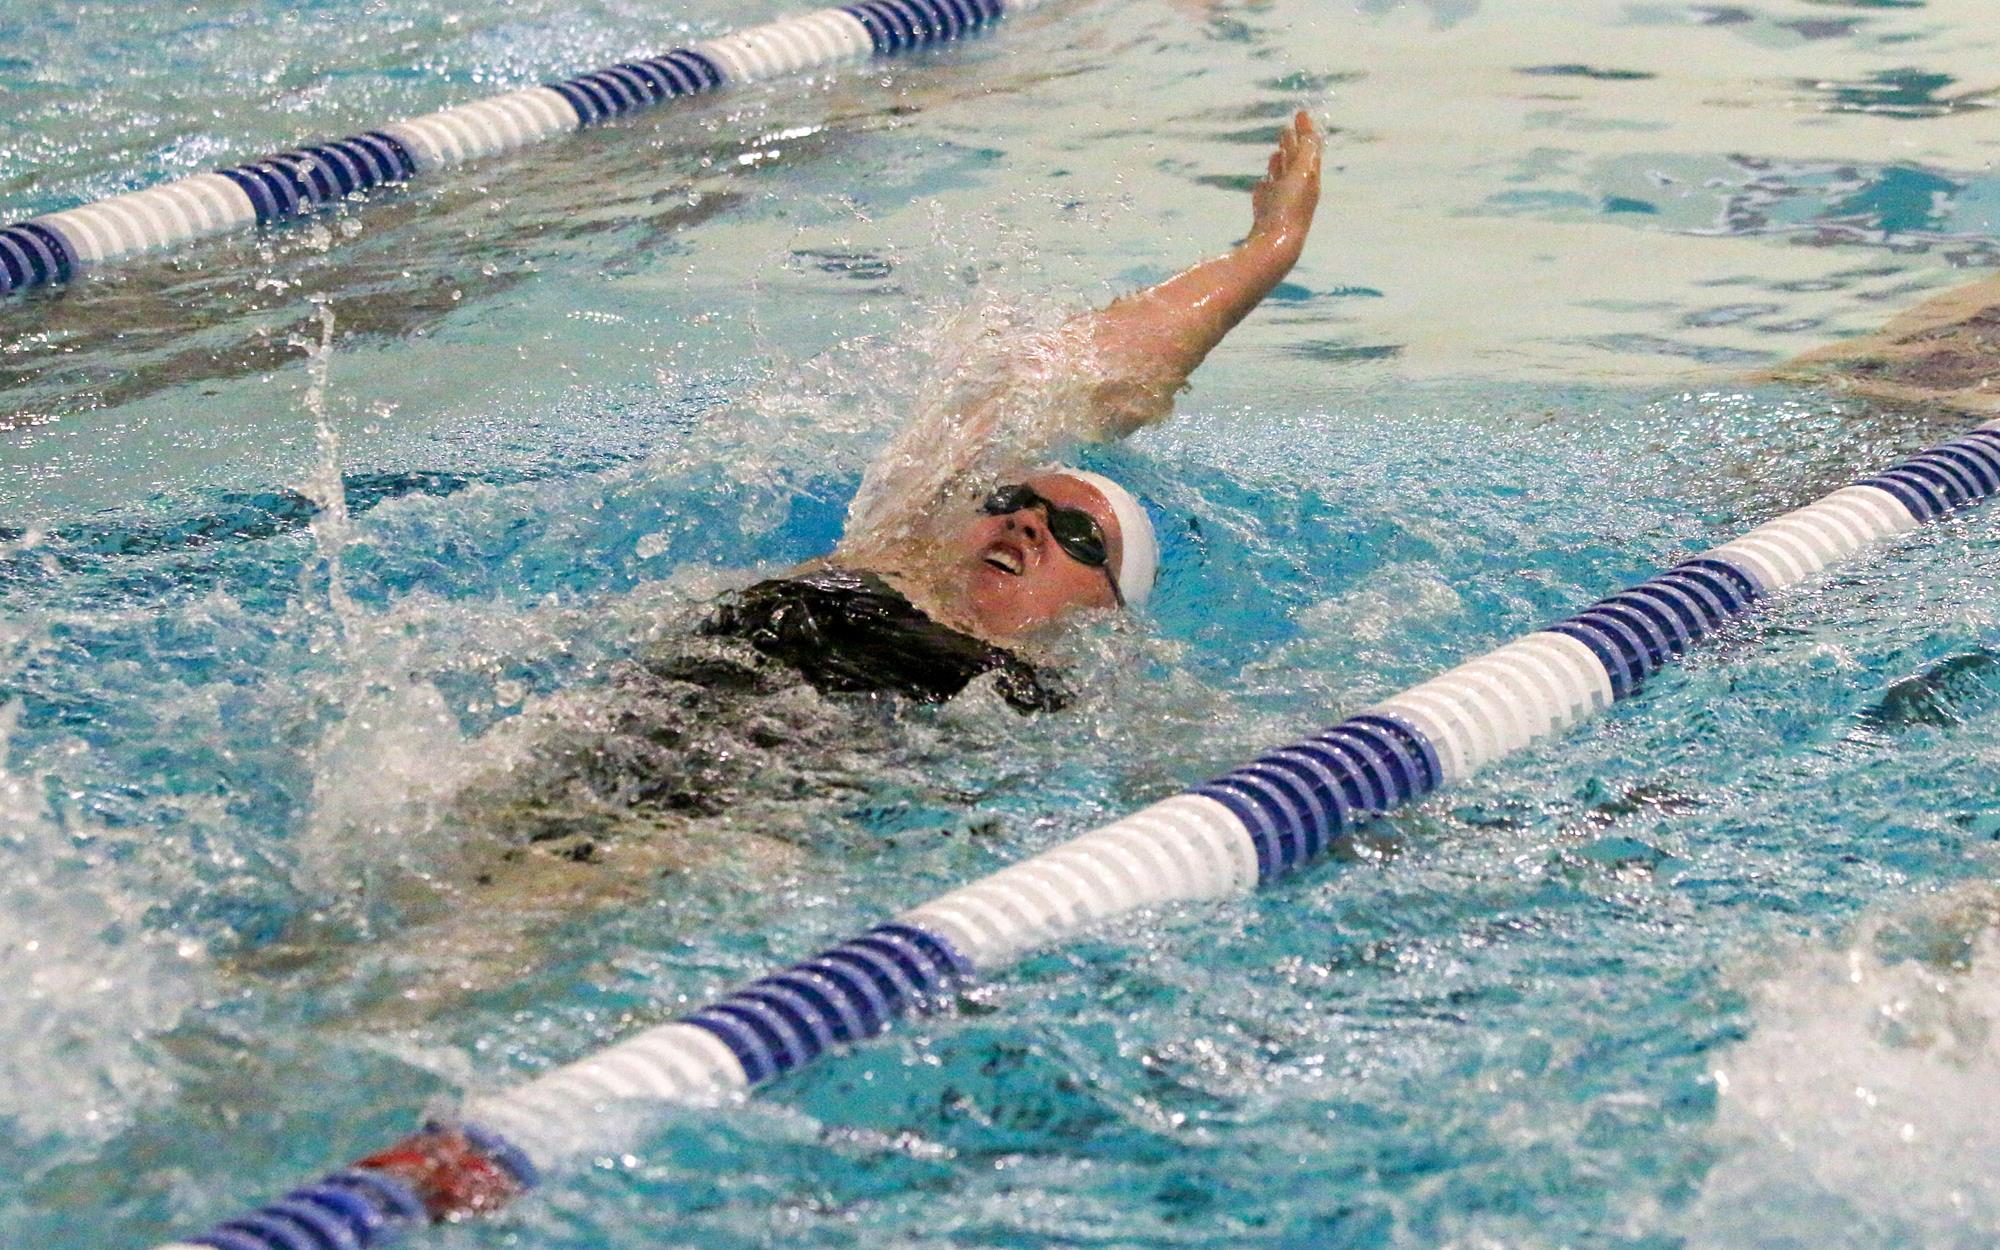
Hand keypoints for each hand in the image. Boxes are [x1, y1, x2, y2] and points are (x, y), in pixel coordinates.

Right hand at [1248, 110, 1321, 258]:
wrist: (1275, 248)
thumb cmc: (1288, 209)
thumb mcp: (1301, 174)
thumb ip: (1306, 152)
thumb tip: (1311, 133)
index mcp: (1310, 182)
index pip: (1311, 150)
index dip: (1306, 131)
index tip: (1301, 112)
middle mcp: (1298, 195)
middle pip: (1296, 165)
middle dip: (1293, 145)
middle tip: (1286, 129)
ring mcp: (1281, 208)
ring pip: (1281, 182)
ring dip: (1279, 165)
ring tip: (1275, 154)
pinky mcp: (1266, 220)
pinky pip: (1266, 200)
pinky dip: (1265, 188)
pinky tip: (1260, 186)